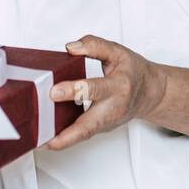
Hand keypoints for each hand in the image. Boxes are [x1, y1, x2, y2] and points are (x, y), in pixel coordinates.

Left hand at [44, 35, 166, 150]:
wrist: (151, 93)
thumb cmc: (133, 72)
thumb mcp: (118, 52)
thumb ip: (94, 45)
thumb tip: (70, 48)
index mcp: (119, 86)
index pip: (95, 89)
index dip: (74, 90)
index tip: (54, 91)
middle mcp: (113, 108)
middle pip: (88, 125)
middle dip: (65, 132)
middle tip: (42, 131)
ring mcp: (107, 122)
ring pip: (83, 136)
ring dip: (60, 142)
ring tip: (37, 142)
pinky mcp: (101, 129)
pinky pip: (81, 135)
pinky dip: (63, 140)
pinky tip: (45, 139)